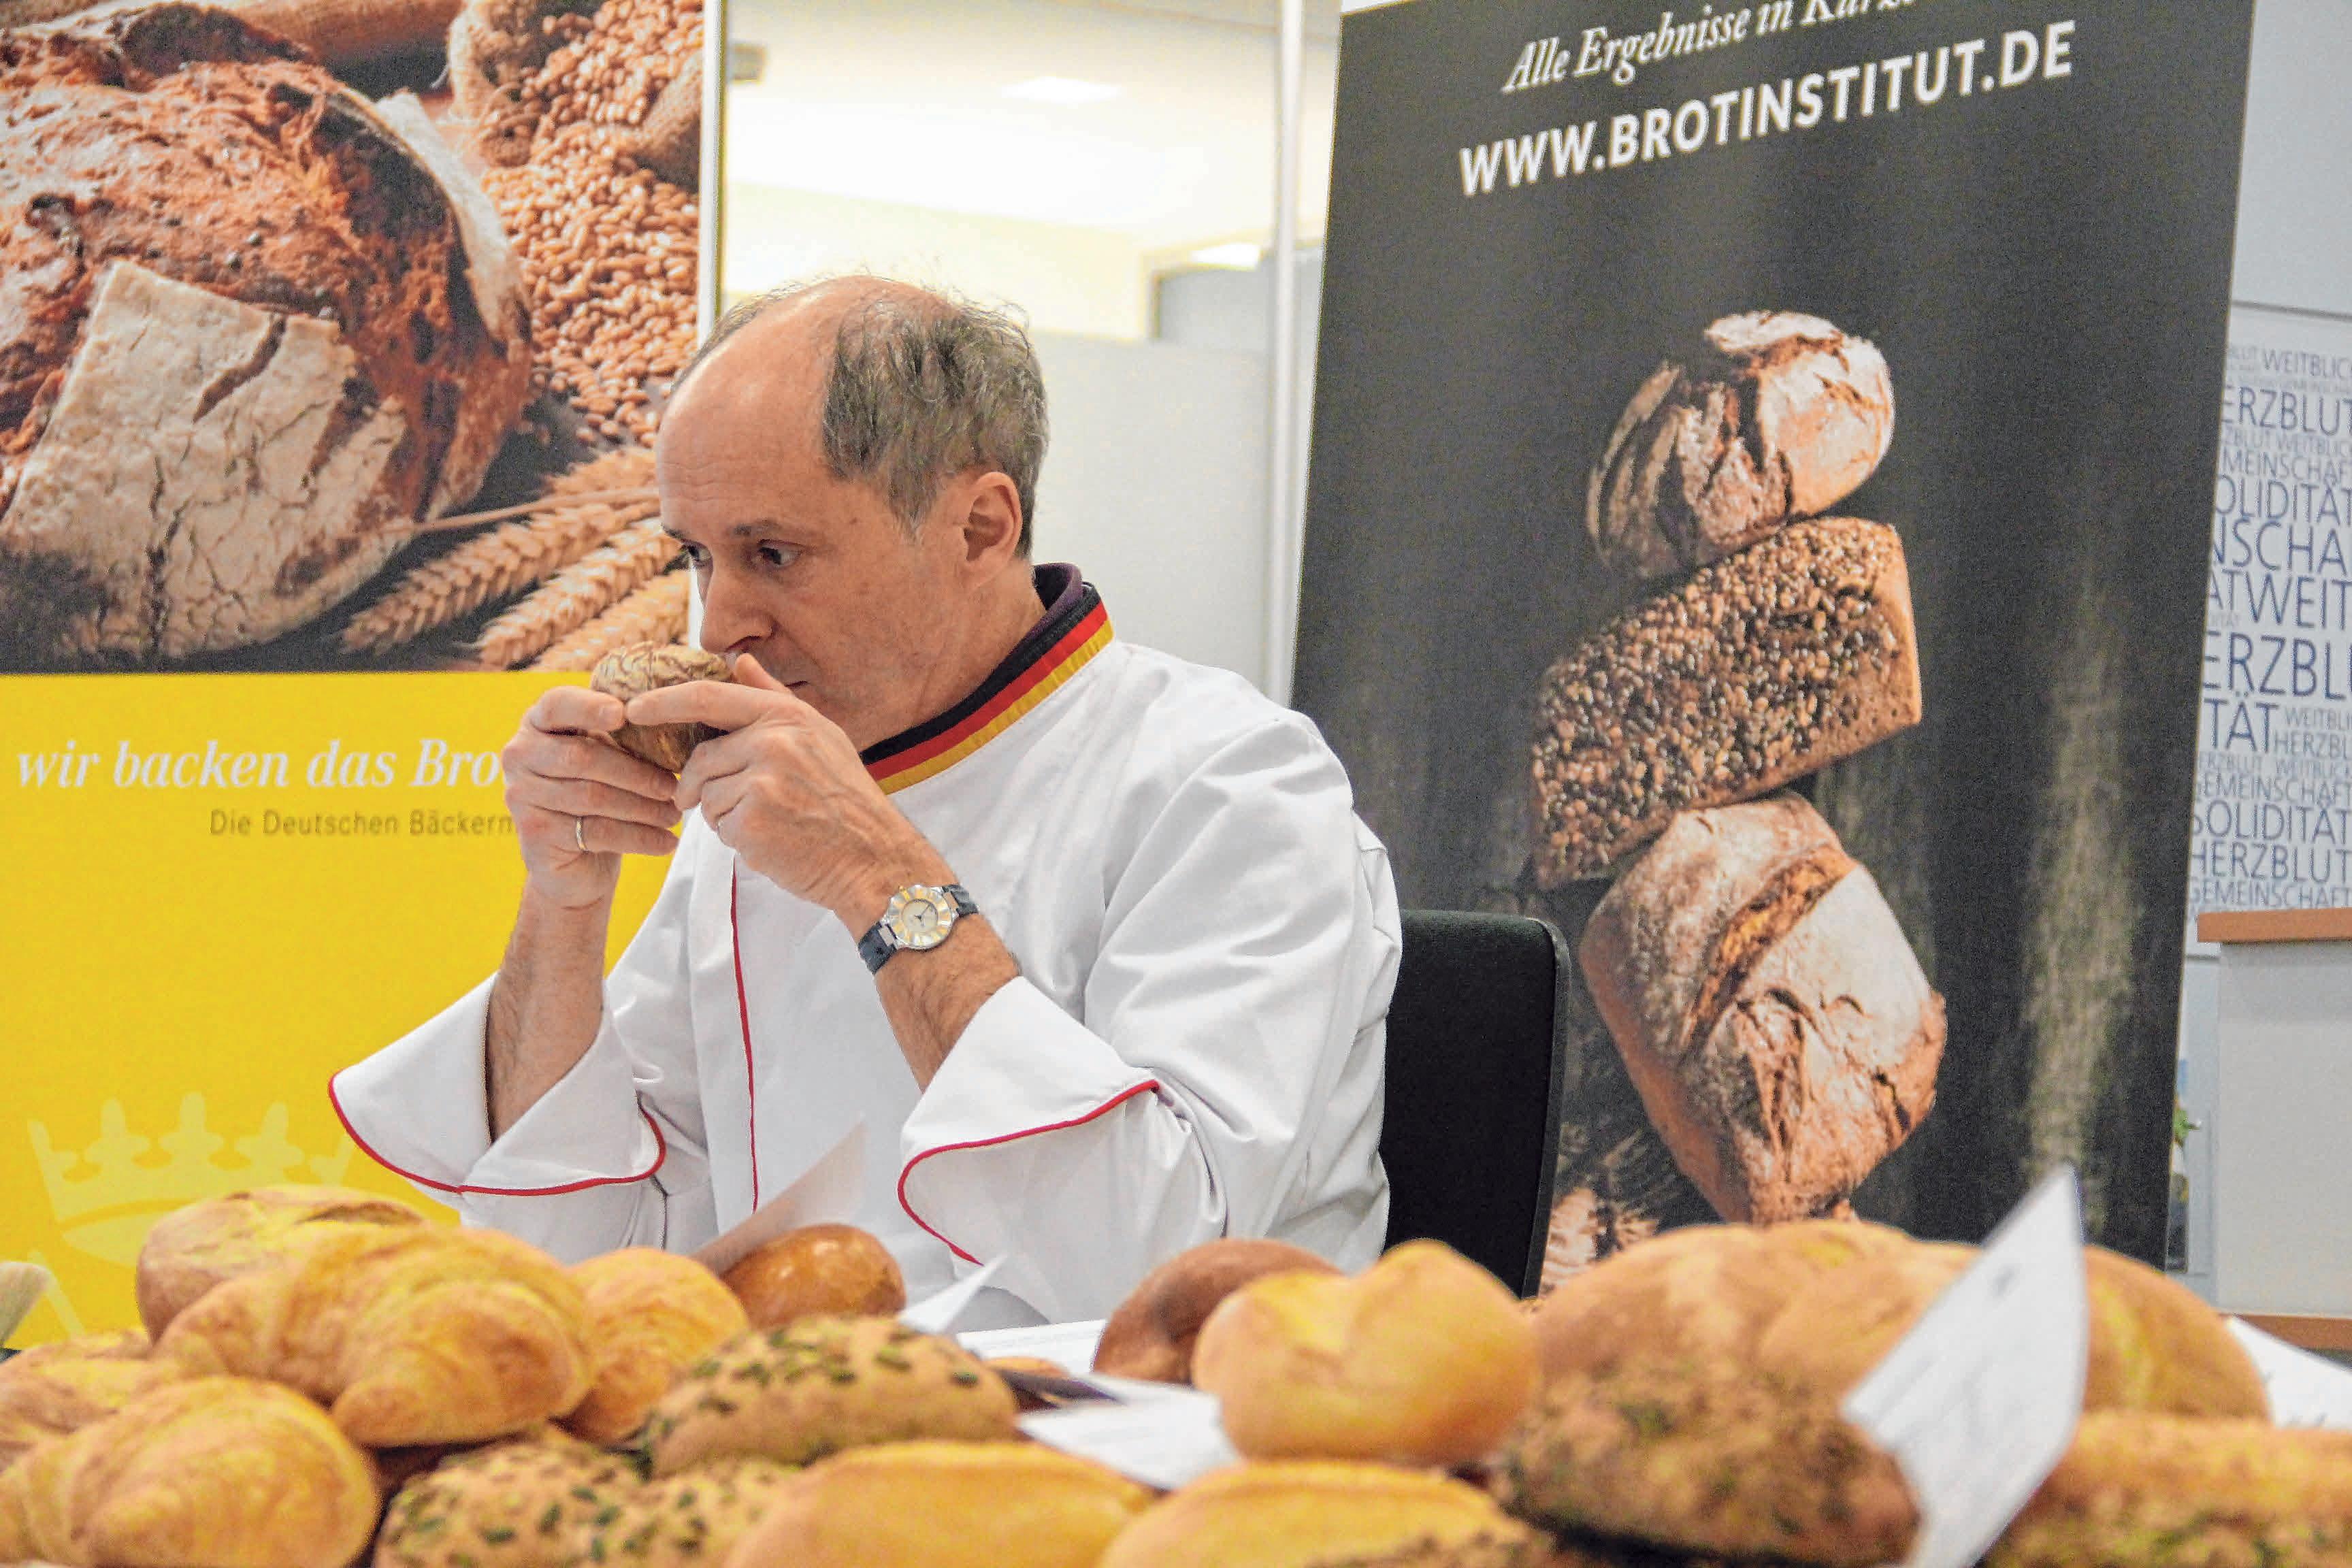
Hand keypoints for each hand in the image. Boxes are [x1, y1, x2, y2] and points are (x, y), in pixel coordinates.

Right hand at [501, 685, 684, 908]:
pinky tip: (667, 841)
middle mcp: (519, 754)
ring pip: (592, 797)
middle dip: (637, 773)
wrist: (575, 863)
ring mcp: (520, 795)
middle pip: (583, 757)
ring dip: (643, 807)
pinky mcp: (534, 833)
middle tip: (675, 787)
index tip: (622, 714)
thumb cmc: (600, 794)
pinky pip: (595, 831)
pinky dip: (639, 837)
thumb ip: (625, 733)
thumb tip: (677, 715)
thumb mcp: (610, 756)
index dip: (589, 707)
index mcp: (537, 722)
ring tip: (675, 815)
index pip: (557, 704)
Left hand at [631, 656, 942, 926]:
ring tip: (766, 824)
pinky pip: (718, 827)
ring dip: (723, 816)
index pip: (707, 697)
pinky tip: (770, 842)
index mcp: (787, 716)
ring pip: (708, 796)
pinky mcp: (753, 821)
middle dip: (696, 785)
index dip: (663, 702)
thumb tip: (739, 660)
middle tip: (703, 804)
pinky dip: (735, 839)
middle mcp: (774, 741)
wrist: (875, 859)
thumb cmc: (846, 802)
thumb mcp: (820, 737)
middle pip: (701, 758)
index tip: (632, 711)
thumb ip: (773, 698)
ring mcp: (764, 781)